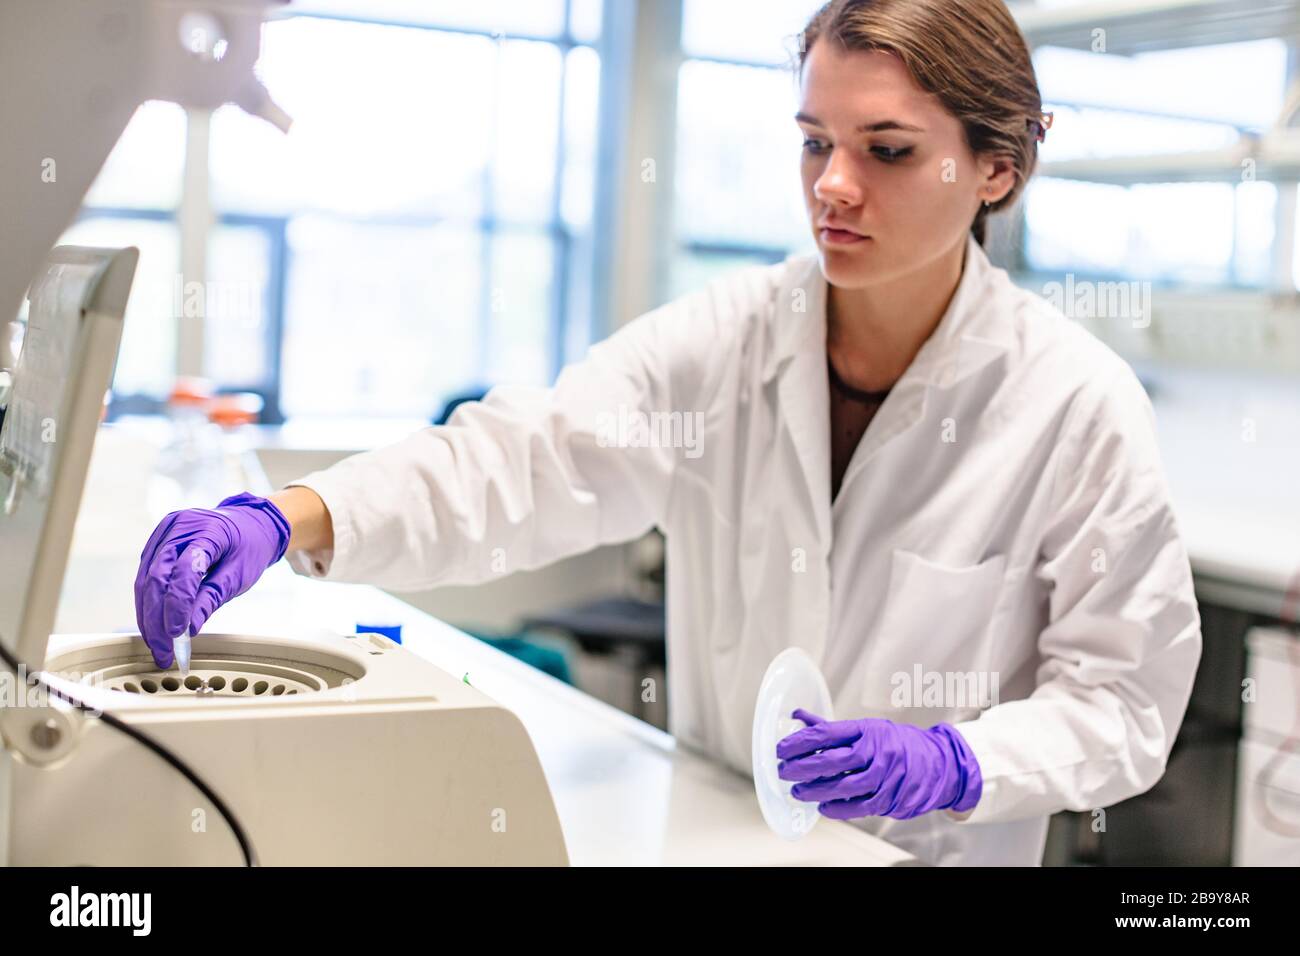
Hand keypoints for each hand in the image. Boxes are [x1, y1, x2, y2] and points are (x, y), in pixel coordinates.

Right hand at [134, 492, 290, 668]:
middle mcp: (180, 526)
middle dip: (156, 619)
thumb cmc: (248, 547)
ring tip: (157, 646)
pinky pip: (145, 575)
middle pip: (157, 577)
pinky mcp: (156, 541)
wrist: (248, 523)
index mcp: (208, 529)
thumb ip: (212, 599)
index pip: (185, 571)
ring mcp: (165, 532)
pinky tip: (153, 626)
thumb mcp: (240, 574)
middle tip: (164, 651)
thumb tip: (188, 630)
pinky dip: (147, 603)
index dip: (177, 605)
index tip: (177, 635)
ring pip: (145, 579)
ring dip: (147, 616)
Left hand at [776, 708, 981, 820]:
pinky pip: (859, 806)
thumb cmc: (896, 743)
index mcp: (866, 729)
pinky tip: (823, 807)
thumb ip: (832, 729)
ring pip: (844, 786)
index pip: (827, 733)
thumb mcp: (866, 729)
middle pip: (832, 760)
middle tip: (784, 772)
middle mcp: (876, 750)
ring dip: (816, 790)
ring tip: (798, 791)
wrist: (939, 763)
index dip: (800, 742)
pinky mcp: (891, 797)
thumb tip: (797, 717)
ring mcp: (885, 775)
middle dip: (802, 767)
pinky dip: (838, 808)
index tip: (781, 749)